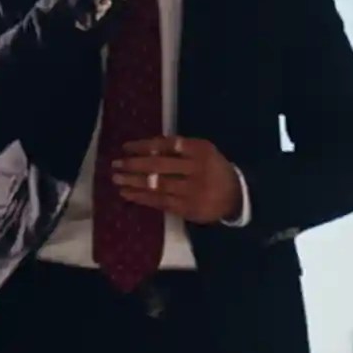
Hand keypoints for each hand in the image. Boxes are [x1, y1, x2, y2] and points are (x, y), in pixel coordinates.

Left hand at [113, 136, 241, 223]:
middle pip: (159, 164)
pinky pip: (159, 202)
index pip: (167, 144)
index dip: (144, 145)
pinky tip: (127, 193)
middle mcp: (196, 169)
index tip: (126, 146)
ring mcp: (191, 190)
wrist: (235, 197)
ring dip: (134, 182)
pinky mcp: (187, 208)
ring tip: (116, 179)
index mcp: (200, 150)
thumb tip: (146, 145)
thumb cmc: (213, 169)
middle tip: (116, 163)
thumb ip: (179, 148)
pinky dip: (141, 197)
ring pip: (157, 185)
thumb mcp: (203, 151)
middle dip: (134, 164)